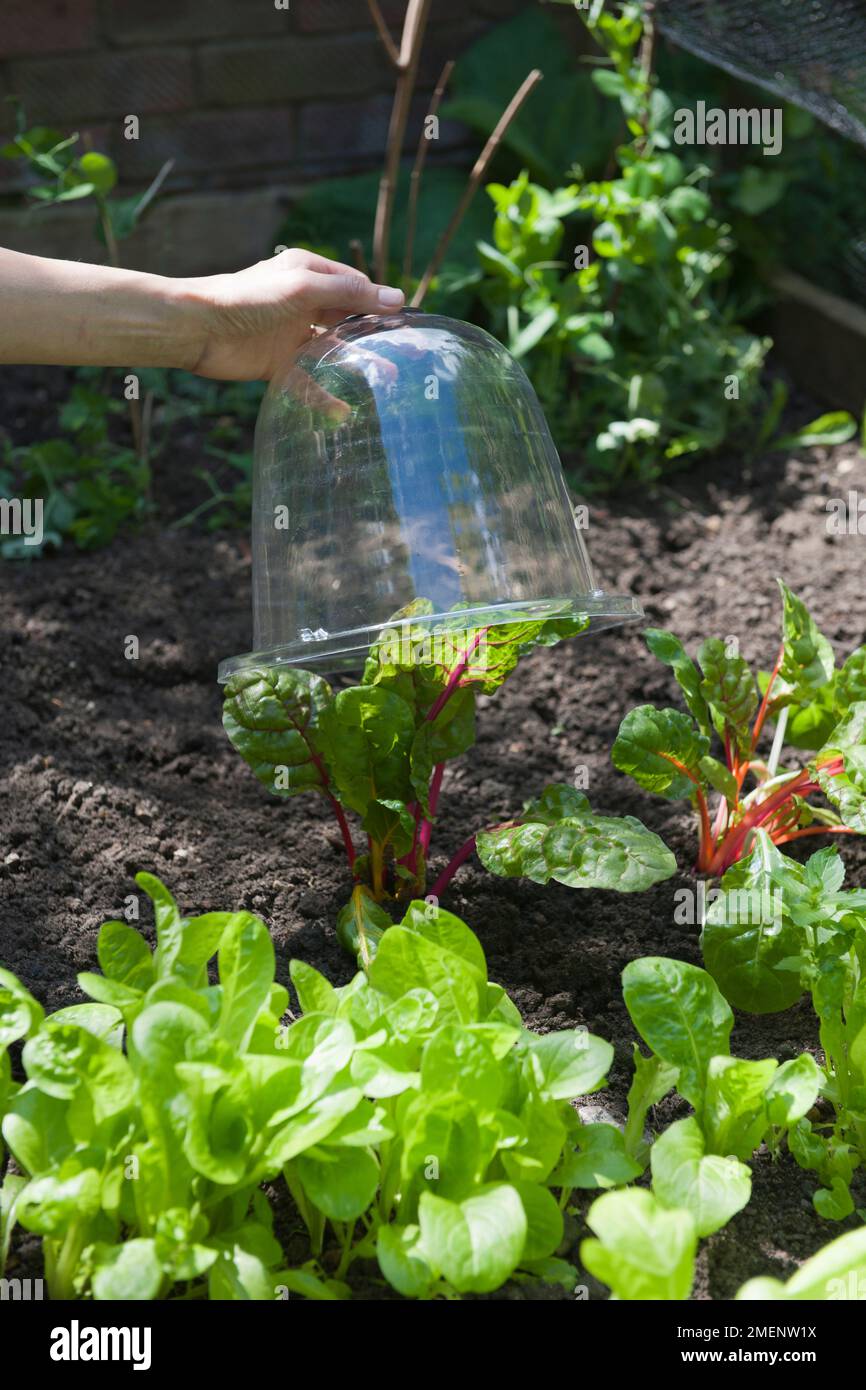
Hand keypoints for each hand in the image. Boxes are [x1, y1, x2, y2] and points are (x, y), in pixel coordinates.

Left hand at [184, 248, 404, 380]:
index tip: (406, 324)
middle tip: (405, 353)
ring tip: (387, 379)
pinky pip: (309, 381)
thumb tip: (396, 298)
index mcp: (309, 274)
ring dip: (356, 363)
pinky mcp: (279, 363)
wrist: (198, 328)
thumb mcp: (304, 288)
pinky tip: (344, 411)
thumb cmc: (248, 298)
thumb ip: (349, 293)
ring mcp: (291, 334)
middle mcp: (303, 302)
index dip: (380, 303)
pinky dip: (325, 396)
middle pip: (347, 318)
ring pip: (332, 349)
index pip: (355, 286)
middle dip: (373, 334)